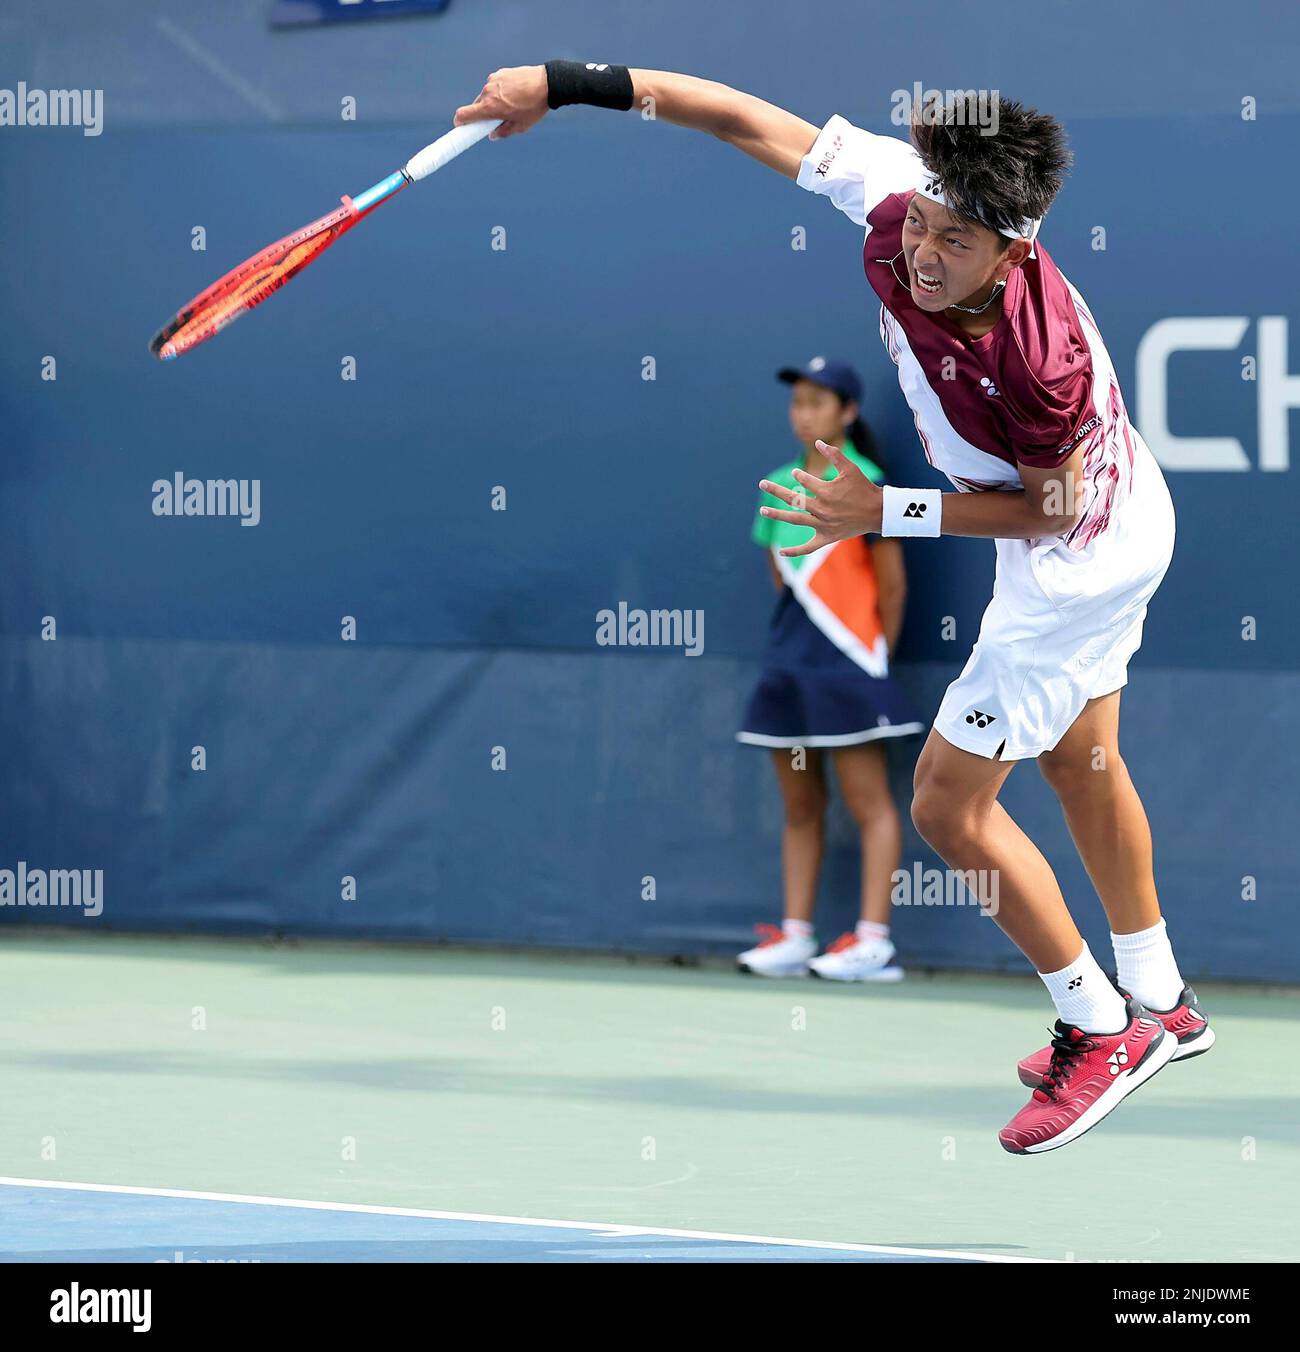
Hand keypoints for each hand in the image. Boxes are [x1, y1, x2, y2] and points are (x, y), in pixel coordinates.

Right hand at [454, 66, 549, 139]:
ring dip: (492, 102)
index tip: (461, 127)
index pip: (463, 114)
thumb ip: (503, 132)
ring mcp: (493, 80)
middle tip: (495, 119)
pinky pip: (494, 85)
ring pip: (486, 95)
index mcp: (490, 107)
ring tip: (510, 105)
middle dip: (482, 114)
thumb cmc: (534, 107)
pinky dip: (499, 91)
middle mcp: (487, 92)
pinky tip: (513, 94)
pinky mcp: (499, 73)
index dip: (460, 122)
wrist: (546, 84)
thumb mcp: (520, 126)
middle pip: (476, 106)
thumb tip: (492, 135)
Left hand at [758, 440, 882, 556]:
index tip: (796, 473)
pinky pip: (808, 547)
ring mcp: (822, 525)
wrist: (878, 512)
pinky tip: (781, 552)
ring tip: (763, 510)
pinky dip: (795, 551)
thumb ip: (834, 454)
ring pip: (795, 520)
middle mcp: (821, 509)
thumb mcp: (850, 469)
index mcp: (826, 491)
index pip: (804, 481)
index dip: (799, 475)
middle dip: (776, 491)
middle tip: (762, 484)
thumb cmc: (864, 488)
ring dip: (777, 515)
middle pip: (793, 499)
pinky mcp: (827, 538)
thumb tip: (817, 442)